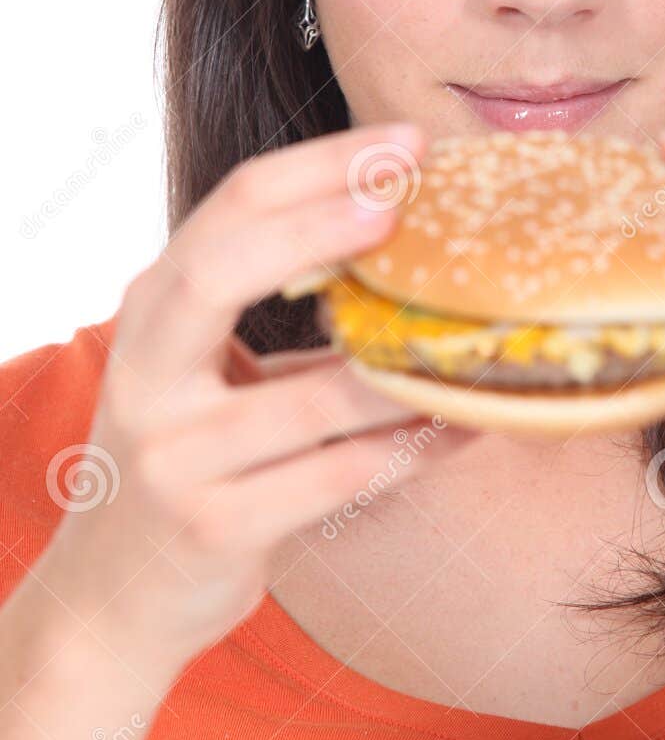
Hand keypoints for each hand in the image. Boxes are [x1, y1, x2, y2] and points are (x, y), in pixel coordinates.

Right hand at [37, 121, 475, 679]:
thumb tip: (399, 232)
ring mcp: (176, 454)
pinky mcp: (215, 526)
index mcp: (153, 311)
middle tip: (405, 199)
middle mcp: (149, 372)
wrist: (114, 595)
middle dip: (320, 223)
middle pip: (223, 268)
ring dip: (406, 366)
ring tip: (476, 335)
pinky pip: (338, 477)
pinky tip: (462, 426)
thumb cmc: (185, 454)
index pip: (230, 208)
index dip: (318, 167)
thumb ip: (264, 302)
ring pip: (315, 396)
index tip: (405, 144)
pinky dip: (411, 449)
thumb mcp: (199, 363)